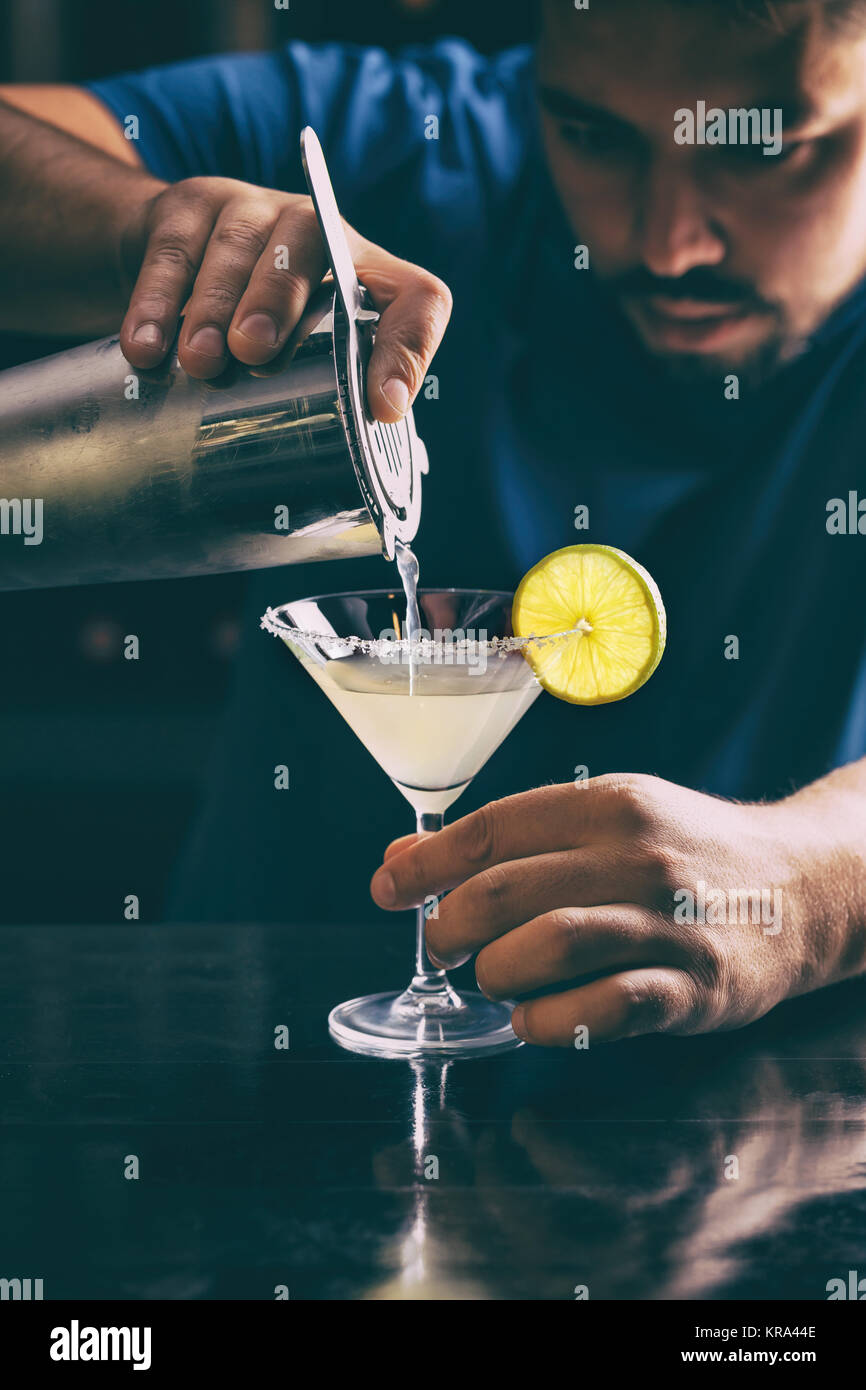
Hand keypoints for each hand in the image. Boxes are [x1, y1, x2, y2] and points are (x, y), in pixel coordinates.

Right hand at [118, 176, 451, 418]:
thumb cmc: (264, 318)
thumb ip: (326, 390)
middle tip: (252, 353)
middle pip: (310, 243)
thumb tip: (347, 459)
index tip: (384, 408)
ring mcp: (248, 210)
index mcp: (363, 272)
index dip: (410, 348)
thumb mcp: (304, 348)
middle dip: (279, 298)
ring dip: (214, 304)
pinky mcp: (187, 209)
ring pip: (237, 244)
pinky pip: (172, 253)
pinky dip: (155, 303)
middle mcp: (313, 228)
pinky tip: (144, 348)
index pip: (416, 297)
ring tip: (199, 361)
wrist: (178, 245)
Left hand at [370, 773, 859, 1046]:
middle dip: (448, 928)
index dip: (426, 865)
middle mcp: (636, 856)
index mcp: (608, 803)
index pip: (491, 829)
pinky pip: (601, 1011)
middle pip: (504, 892)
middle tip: (443, 947)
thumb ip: (512, 838)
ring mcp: (667, 924)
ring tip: (495, 979)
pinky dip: (547, 1022)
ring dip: (495, 974)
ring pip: (546, 949)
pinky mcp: (694, 988)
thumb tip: (402, 862)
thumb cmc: (683, 853)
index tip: (389, 891)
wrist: (801, 886)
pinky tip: (534, 1018)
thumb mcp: (608, 817)